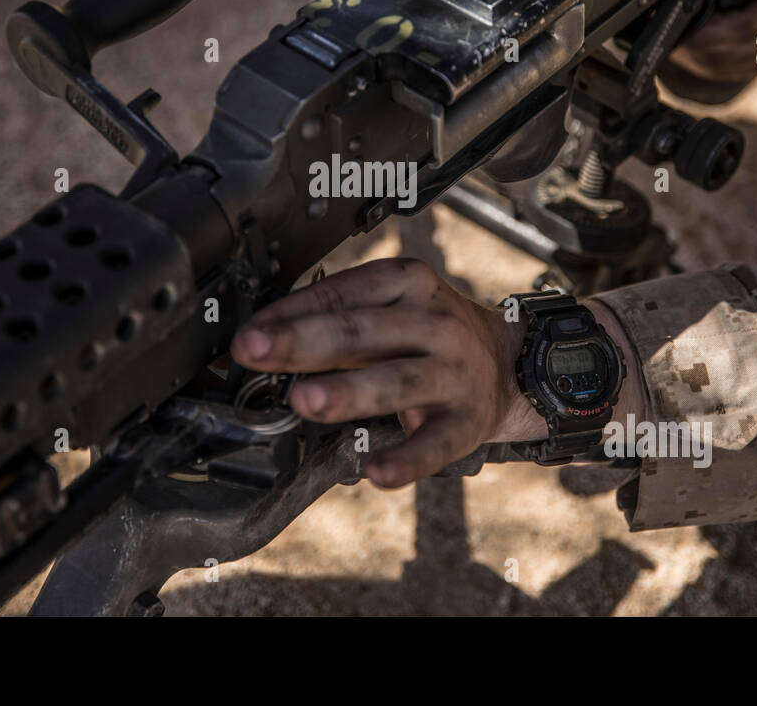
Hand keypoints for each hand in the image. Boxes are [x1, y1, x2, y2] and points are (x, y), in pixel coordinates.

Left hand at [230, 258, 545, 488]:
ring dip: (347, 391)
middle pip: (362, 332)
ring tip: (305, 400)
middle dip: (303, 342)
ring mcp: (453, 372)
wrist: (509, 362)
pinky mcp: (466, 420)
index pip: (342, 294)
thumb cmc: (429, 333)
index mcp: (408, 283)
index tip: (247, 333)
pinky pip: (434, 443)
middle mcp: (434, 323)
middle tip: (256, 352)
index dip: (290, 313)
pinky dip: (406, 459)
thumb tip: (260, 339)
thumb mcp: (392, 305)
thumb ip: (334, 318)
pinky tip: (377, 472)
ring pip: (395, 381)